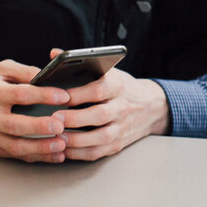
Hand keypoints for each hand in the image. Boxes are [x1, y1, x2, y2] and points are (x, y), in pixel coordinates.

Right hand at [0, 60, 73, 162]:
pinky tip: (55, 155)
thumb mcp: (0, 70)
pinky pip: (16, 155)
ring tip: (62, 145)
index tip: (63, 96)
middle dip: (39, 127)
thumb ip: (24, 71)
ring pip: (15, 146)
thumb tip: (48, 76)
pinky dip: (37, 157)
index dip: (43, 95)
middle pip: (15, 125)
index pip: (19, 95)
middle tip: (61, 125)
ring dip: (40, 148)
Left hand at [54, 57, 170, 161]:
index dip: (78, 94)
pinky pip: (98, 151)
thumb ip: (81, 65)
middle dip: (75, 118)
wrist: (152, 107)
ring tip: (56, 137)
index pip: (99, 89)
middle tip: (54, 119)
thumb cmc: (122, 88)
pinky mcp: (118, 143)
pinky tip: (64, 150)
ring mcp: (122, 127)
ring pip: (100, 137)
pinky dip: (80, 153)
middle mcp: (122, 107)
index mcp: (118, 86)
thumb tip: (55, 53)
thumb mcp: (109, 72)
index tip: (58, 96)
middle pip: (100, 114)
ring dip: (76, 140)